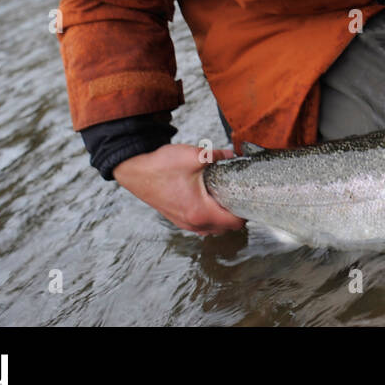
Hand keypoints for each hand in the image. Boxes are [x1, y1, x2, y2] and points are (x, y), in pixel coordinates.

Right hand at [113, 144, 246, 234]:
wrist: (134, 169)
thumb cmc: (161, 166)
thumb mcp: (195, 156)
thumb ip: (218, 156)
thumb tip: (233, 155)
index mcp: (200, 211)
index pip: (234, 223)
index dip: (246, 211)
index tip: (250, 197)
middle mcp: (193, 222)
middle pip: (225, 229)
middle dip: (236, 214)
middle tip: (240, 195)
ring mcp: (183, 223)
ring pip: (212, 229)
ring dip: (222, 217)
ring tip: (226, 197)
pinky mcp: (177, 218)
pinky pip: (200, 225)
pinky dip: (209, 217)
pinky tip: (210, 200)